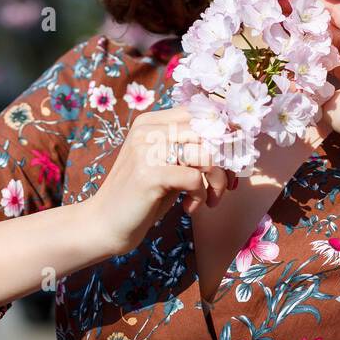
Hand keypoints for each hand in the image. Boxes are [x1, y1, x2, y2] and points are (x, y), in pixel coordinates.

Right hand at [87, 105, 235, 254]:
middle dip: (226, 163)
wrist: (105, 224)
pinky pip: (195, 178)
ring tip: (209, 200)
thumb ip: (190, 150)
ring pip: (206, 154)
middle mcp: (148, 129)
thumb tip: (233, 143)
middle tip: (224, 188)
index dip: (223, 137)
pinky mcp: (149, 173)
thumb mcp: (168, 166)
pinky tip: (190, 208)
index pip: (200, 115)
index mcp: (150, 122)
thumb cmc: (142, 197)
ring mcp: (146, 149)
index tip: (231, 164)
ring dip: (217, 182)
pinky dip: (200, 196)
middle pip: (208, 133)